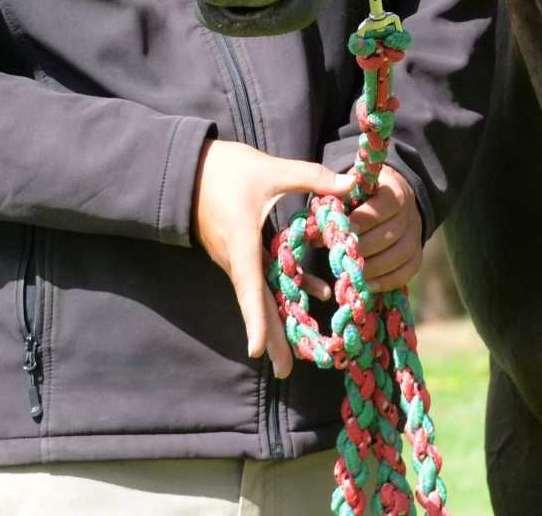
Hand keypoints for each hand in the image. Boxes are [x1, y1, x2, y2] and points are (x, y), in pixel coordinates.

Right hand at [191, 139, 349, 377]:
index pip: (249, 287)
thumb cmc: (226, 170)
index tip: (258, 351)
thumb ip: (311, 177)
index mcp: (242, 241)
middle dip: (270, 338)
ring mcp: (238, 258)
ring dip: (278, 321)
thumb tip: (351, 183)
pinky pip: (263, 279)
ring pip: (260, 295)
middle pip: (256, 304)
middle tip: (283, 372)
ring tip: (295, 352)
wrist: (190, 169)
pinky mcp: (242, 252)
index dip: (256, 319)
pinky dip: (286, 290)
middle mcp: (237, 258)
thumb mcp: (271, 170)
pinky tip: (316, 292)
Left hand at [350, 165, 423, 293]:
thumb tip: (327, 214)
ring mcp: (415, 234)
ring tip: (353, 274)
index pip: (387, 204)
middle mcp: (409, 211)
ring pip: (402, 253)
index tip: (344, 229)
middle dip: (365, 247)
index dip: (365, 218)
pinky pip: (408, 270)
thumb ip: (338, 193)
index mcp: (394, 190)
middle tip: (343, 256)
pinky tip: (368, 285)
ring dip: (375, 267)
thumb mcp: (349, 186)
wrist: (387, 200)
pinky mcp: (416, 253)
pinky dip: (389, 281)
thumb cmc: (361, 194)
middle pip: (393, 232)